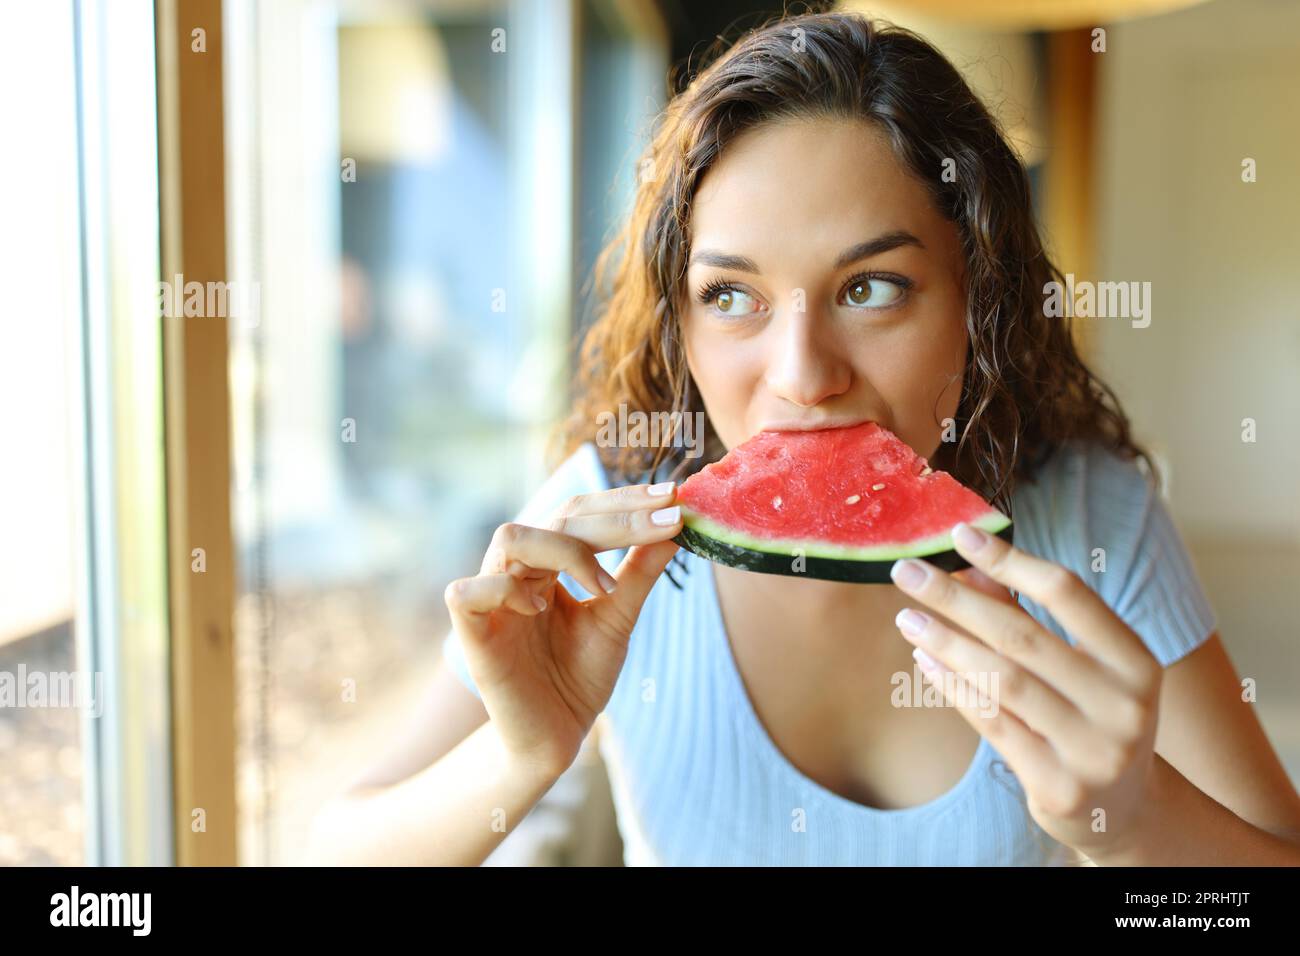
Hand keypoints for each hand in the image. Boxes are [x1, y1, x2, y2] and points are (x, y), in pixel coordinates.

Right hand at [444, 482, 681, 777]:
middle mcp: (518, 571)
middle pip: (556, 517)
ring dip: (565, 550)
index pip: (579, 510)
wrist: (555, 739)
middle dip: (615, 518)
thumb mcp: (617, 619)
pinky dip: (505, 590)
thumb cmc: (578, 678)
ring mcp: (491, 600)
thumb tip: (676, 529)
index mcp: (548, 563)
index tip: (671, 498)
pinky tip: (541, 608)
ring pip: (511, 537)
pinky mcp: (471, 634)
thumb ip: (638, 574)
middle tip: (664, 521)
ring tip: (603, 585)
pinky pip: (468, 591)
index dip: (621, 500)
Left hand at [889, 522, 1162, 857]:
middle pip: (1022, 635)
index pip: (1067, 593)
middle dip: (956, 598)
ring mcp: (1093, 749)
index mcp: (1136, 661)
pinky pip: (993, 724)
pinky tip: (924, 663)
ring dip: (946, 643)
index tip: (960, 534)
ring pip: (1002, 680)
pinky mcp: (1059, 787)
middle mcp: (1123, 704)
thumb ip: (1027, 617)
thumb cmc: (1092, 719)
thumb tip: (967, 566)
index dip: (1011, 560)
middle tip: (906, 572)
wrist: (1123, 812)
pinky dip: (954, 688)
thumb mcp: (1081, 667)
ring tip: (907, 618)